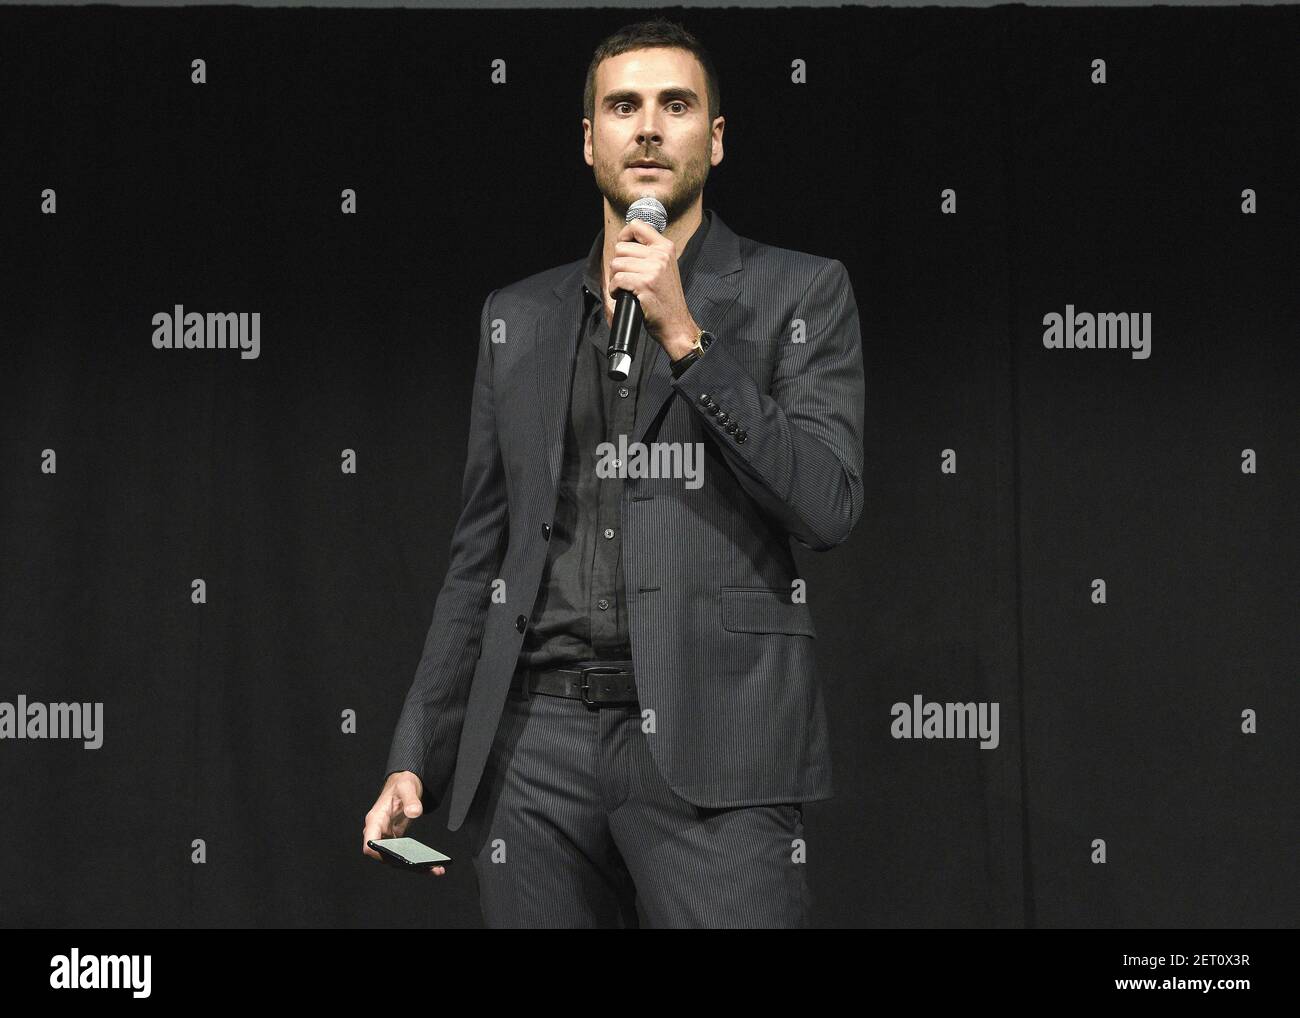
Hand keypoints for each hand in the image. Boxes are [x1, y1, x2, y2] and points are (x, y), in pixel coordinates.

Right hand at [362, 771, 444, 875]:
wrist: (403, 785)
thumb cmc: (401, 784)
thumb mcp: (407, 786)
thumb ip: (411, 799)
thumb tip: (415, 812)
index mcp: (375, 820)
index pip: (370, 843)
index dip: (378, 854)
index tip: (395, 859)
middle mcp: (378, 832)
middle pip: (385, 856)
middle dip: (403, 864)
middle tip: (425, 867)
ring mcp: (386, 838)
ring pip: (395, 859)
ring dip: (413, 867)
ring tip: (436, 870)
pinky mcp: (395, 841)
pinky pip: (403, 855)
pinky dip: (416, 862)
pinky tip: (433, 865)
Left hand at [608, 218, 699, 358]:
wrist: (675, 322)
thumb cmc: (666, 298)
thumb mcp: (664, 267)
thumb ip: (650, 253)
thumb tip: (625, 243)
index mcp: (665, 247)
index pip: (637, 225)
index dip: (624, 235)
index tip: (622, 248)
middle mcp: (660, 255)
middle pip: (621, 248)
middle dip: (618, 264)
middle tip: (625, 276)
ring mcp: (653, 269)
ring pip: (616, 264)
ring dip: (615, 278)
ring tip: (624, 287)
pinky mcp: (644, 284)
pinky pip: (617, 280)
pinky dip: (614, 289)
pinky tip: (621, 295)